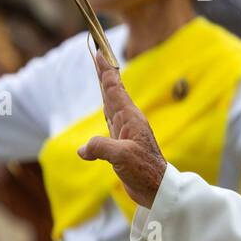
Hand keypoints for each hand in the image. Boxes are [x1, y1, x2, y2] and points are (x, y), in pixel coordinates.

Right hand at [77, 50, 167, 207]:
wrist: (157, 188)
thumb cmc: (144, 171)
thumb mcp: (122, 157)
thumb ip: (102, 147)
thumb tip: (83, 149)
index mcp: (130, 119)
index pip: (115, 89)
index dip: (106, 71)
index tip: (100, 52)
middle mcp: (128, 121)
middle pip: (112, 91)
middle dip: (104, 72)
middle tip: (99, 52)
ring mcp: (125, 132)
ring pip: (111, 104)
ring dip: (106, 88)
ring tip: (102, 74)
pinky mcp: (122, 143)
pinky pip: (109, 121)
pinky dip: (104, 111)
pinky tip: (102, 109)